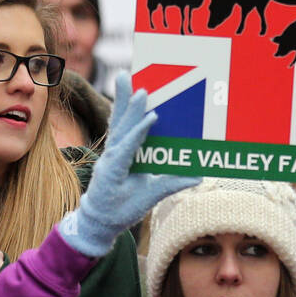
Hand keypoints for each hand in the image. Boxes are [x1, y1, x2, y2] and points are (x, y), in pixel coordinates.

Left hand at [59, 74, 200, 256]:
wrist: (98, 219)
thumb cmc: (120, 212)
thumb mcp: (146, 201)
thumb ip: (170, 186)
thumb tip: (197, 177)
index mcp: (115, 170)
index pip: (129, 147)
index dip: (140, 132)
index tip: (153, 116)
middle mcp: (110, 156)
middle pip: (120, 127)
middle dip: (128, 105)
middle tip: (135, 84)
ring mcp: (110, 151)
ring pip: (117, 122)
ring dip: (122, 100)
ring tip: (124, 77)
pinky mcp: (114, 149)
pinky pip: (119, 126)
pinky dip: (124, 110)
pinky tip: (127, 94)